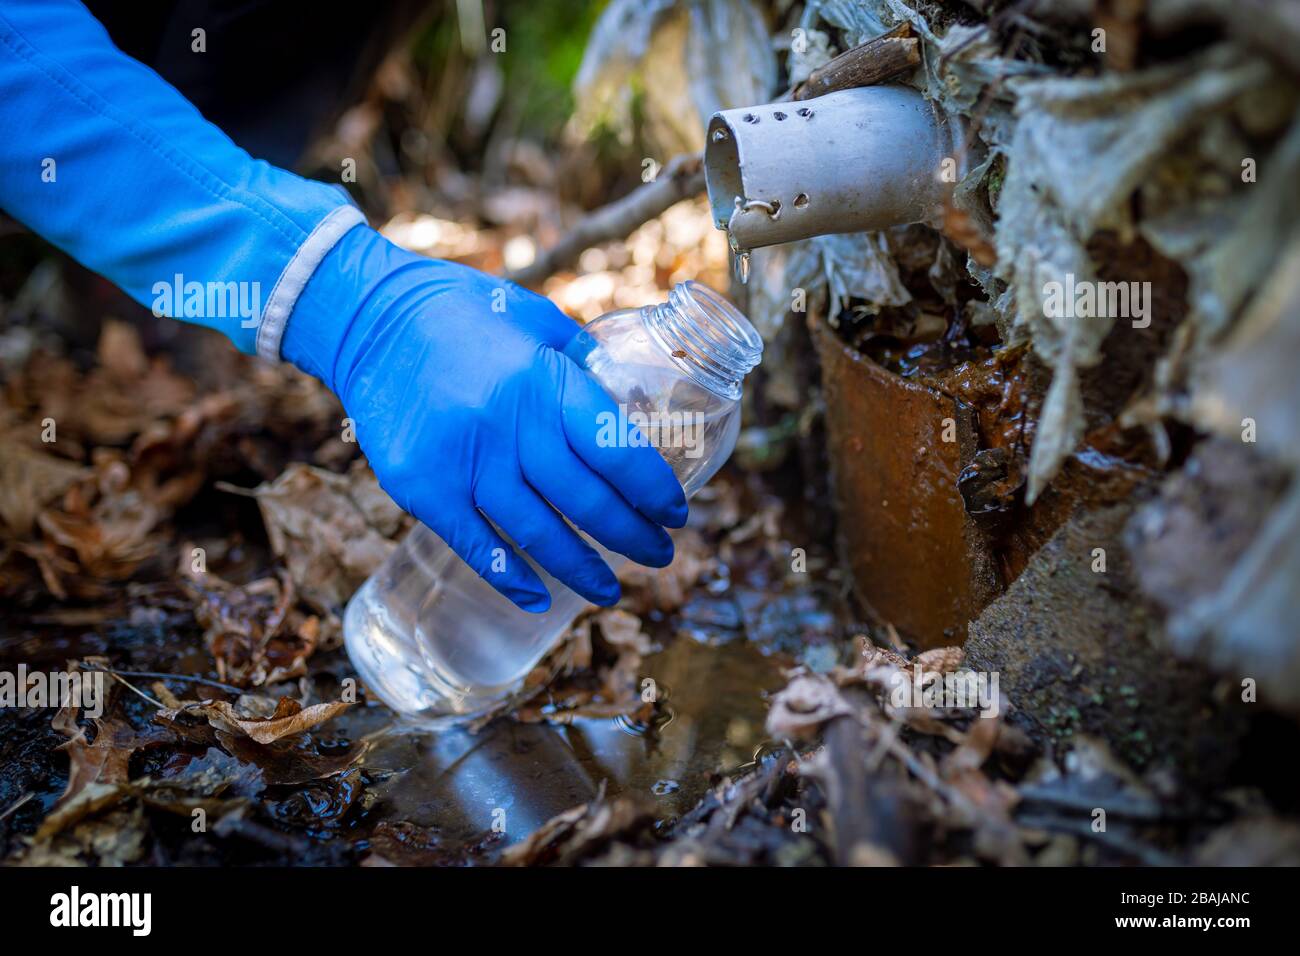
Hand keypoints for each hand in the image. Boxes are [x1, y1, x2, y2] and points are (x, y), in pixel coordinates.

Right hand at [285, 226, 684, 611]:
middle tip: (659, 556)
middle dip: (632, 536)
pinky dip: (513, 579)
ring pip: (539, 533)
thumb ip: (580, 363)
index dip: (653, 490)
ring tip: (611, 589)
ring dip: (582, 569)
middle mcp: (508, 425)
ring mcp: (463, 462)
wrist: (369, 319)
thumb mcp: (536, 319)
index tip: (676, 514)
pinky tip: (541, 599)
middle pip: (586, 500)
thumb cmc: (464, 313)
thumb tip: (629, 399)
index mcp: (545, 381)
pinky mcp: (423, 488)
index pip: (617, 450)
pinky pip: (477, 547)